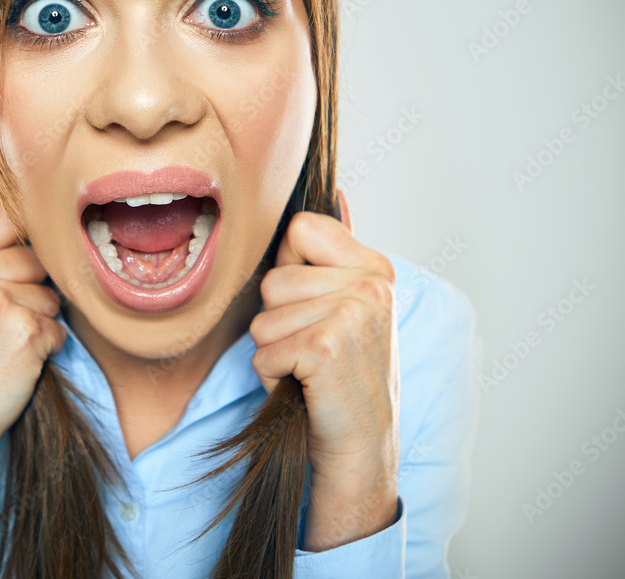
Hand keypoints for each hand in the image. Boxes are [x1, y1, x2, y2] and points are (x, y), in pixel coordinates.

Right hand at [0, 176, 64, 531]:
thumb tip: (27, 217)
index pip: (2, 216)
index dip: (19, 241)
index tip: (13, 267)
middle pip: (33, 254)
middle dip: (30, 286)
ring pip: (51, 290)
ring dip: (40, 317)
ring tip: (3, 343)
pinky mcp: (22, 332)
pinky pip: (59, 325)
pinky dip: (47, 345)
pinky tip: (15, 362)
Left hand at [249, 189, 399, 550]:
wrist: (362, 448)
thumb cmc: (343, 377)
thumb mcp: (347, 306)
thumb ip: (333, 252)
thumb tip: (336, 189)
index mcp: (374, 266)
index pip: (299, 229)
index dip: (291, 270)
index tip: (314, 307)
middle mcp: (370, 284)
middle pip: (272, 280)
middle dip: (278, 321)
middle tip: (314, 350)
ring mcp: (352, 314)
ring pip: (263, 318)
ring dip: (275, 351)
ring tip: (311, 370)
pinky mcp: (326, 348)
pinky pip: (263, 352)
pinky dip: (273, 377)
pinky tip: (306, 388)